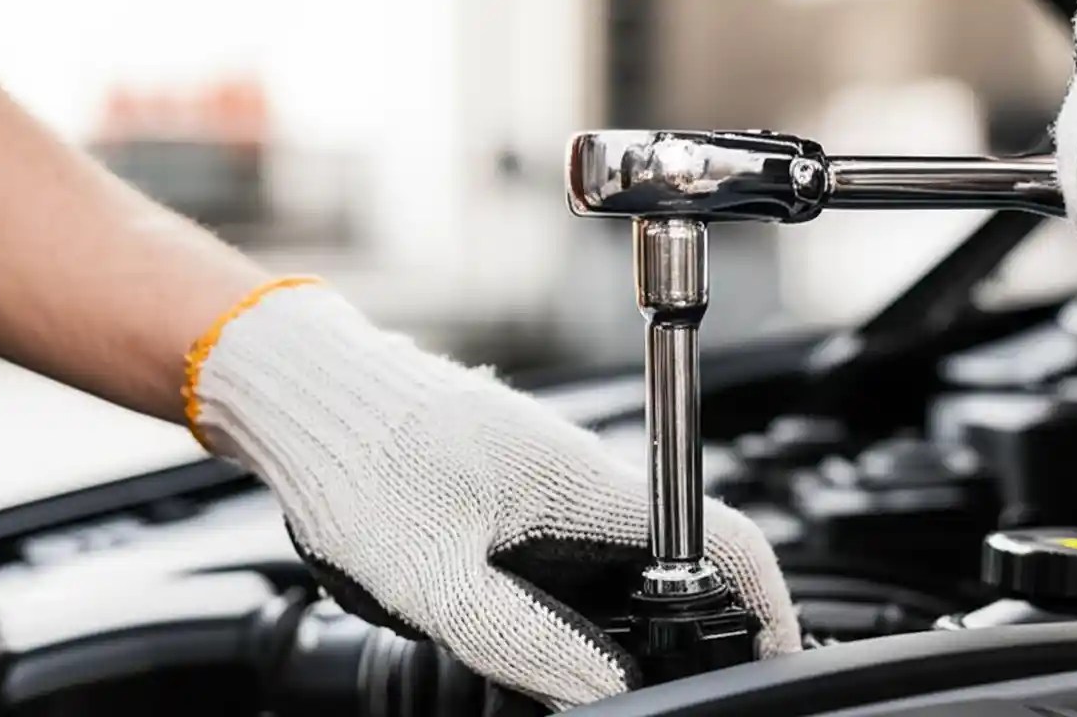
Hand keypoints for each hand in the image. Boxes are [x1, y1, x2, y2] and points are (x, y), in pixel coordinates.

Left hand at [185, 281, 800, 710]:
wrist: (306, 392)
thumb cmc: (357, 460)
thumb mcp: (435, 577)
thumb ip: (526, 639)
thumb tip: (603, 685)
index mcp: (582, 484)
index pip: (719, 536)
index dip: (765, 602)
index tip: (770, 652)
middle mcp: (578, 471)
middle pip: (675, 552)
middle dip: (685, 621)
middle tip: (665, 676)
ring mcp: (547, 472)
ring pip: (619, 551)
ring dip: (624, 607)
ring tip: (592, 659)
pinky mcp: (514, 480)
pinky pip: (571, 539)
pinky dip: (576, 586)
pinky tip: (526, 613)